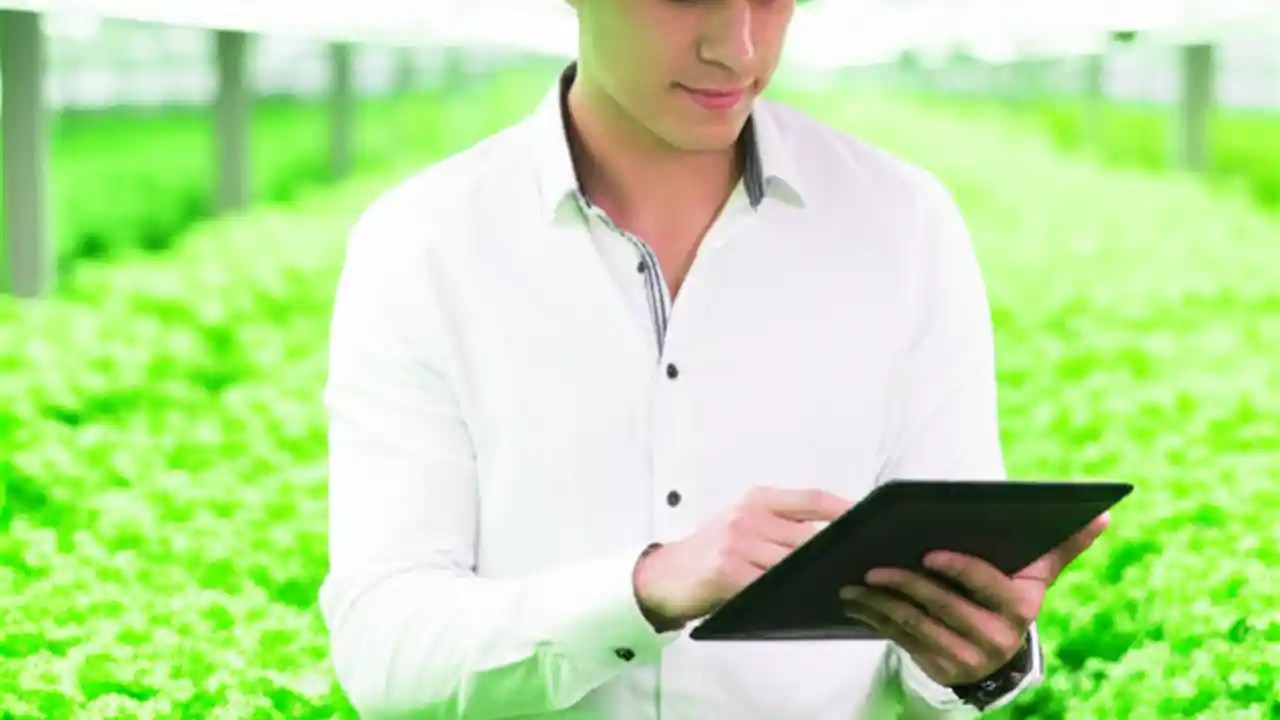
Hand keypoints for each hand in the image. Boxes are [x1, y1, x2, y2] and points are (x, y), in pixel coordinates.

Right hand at [634, 486, 852, 630]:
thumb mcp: (743, 524)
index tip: (869, 519)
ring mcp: (739, 542)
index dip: (845, 508)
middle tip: (858, 565)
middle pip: (809, 534)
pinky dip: (789, 593)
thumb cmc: (709, 551)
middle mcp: (749, 515)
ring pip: (794, 561)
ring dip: (815, 575)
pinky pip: (772, 583)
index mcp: (757, 499)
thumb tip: (829, 540)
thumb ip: (781, 525)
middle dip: (834, 552)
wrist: (664, 574)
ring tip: (835, 585)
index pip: (812, 498)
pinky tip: (801, 599)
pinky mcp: (730, 571)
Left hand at [839, 511, 1111, 684]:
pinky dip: (874, 619)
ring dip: (881, 602)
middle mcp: (995, 637)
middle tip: (874, 564)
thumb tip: (1103, 514)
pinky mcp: (938, 667)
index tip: (929, 552)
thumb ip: (1062, 544)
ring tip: (854, 579)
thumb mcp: (1037, 573)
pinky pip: (900, 641)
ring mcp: (965, 657)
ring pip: (916, 626)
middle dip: (906, 583)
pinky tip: (853, 600)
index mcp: (1020, 608)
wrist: (997, 650)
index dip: (958, 570)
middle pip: (942, 607)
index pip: (987, 586)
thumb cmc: (1013, 593)